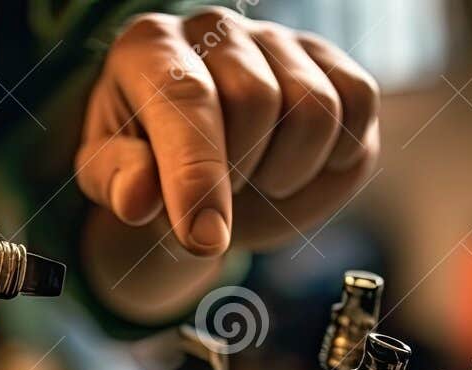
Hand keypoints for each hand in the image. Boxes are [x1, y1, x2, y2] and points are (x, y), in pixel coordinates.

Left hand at [75, 8, 378, 314]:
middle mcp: (216, 28)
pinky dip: (337, 156)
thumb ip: (119, 183)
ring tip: (255, 182)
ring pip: (317, 107)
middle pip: (257, 100)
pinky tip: (299, 169)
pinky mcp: (330, 62)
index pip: (185, 99)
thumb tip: (135, 198)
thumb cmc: (149, 166)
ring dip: (290, 172)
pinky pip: (359, 103)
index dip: (197, 174)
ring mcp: (278, 41)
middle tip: (223, 195)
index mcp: (151, 49)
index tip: (203, 239)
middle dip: (243, 173)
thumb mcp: (113, 180)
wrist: (195, 161)